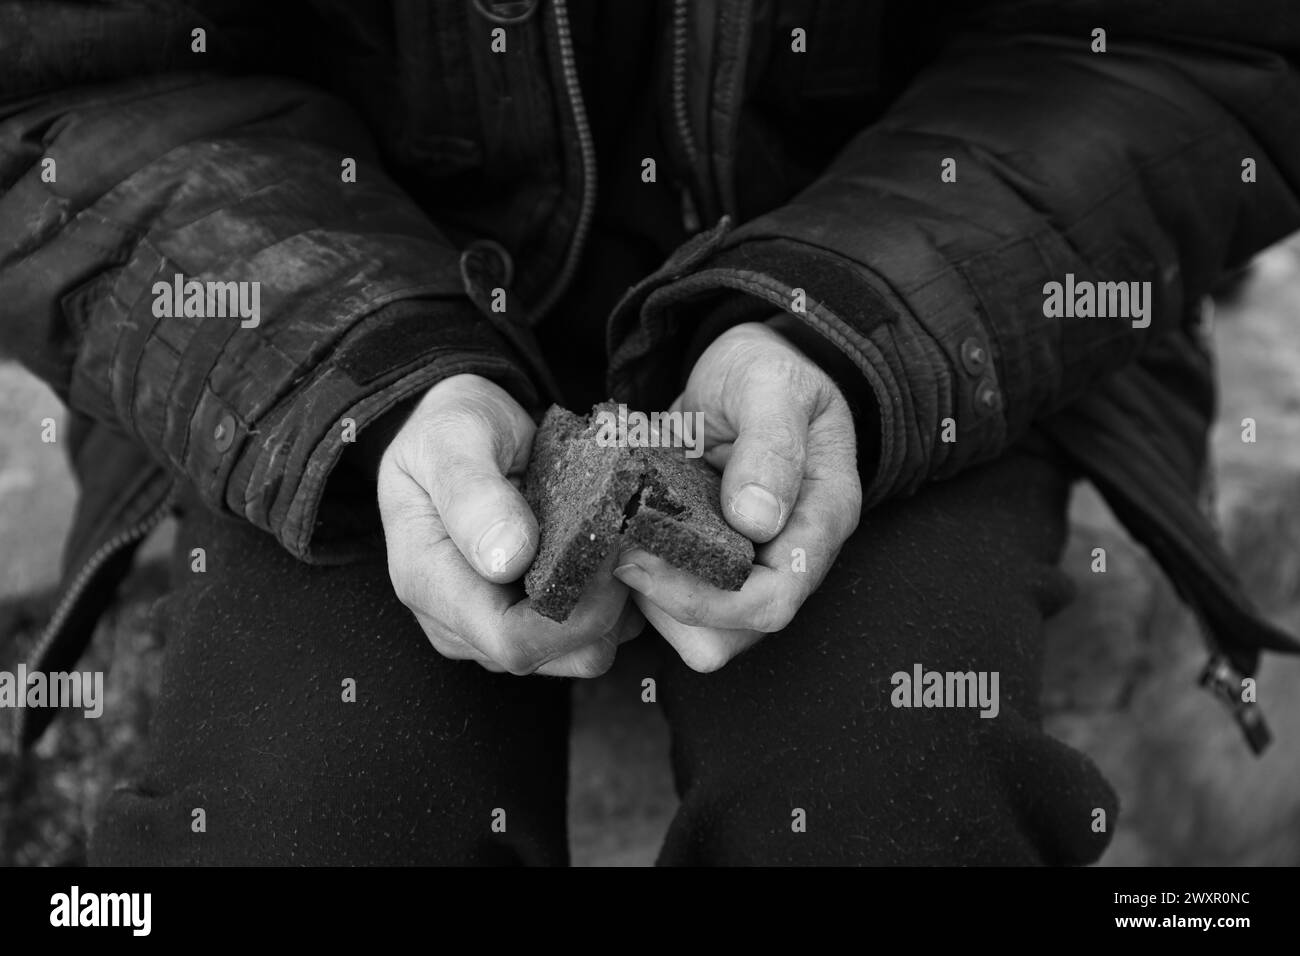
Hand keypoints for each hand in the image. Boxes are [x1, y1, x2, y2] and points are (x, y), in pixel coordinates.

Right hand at [377, 373, 642, 676]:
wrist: (460, 431)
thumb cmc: (449, 428)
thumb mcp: (450, 437)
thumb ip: (472, 494)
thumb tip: (507, 560)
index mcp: (430, 585)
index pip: (513, 640)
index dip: (575, 611)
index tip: (608, 546)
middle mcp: (462, 624)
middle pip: (557, 655)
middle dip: (607, 605)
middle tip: (623, 534)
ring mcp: (497, 629)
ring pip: (585, 652)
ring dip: (618, 604)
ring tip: (618, 538)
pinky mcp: (533, 622)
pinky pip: (595, 633)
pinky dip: (617, 599)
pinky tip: (612, 550)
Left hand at [613, 322, 861, 671]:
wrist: (746, 370)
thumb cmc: (770, 372)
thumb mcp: (773, 386)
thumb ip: (771, 445)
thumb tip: (756, 520)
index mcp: (817, 523)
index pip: (773, 601)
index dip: (707, 599)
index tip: (643, 557)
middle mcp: (783, 559)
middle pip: (731, 634)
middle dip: (668, 605)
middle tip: (619, 550)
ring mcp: (741, 567)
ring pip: (694, 632)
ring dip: (648, 600)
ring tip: (614, 541)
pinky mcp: (701, 565)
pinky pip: (666, 605)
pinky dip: (635, 587)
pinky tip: (612, 538)